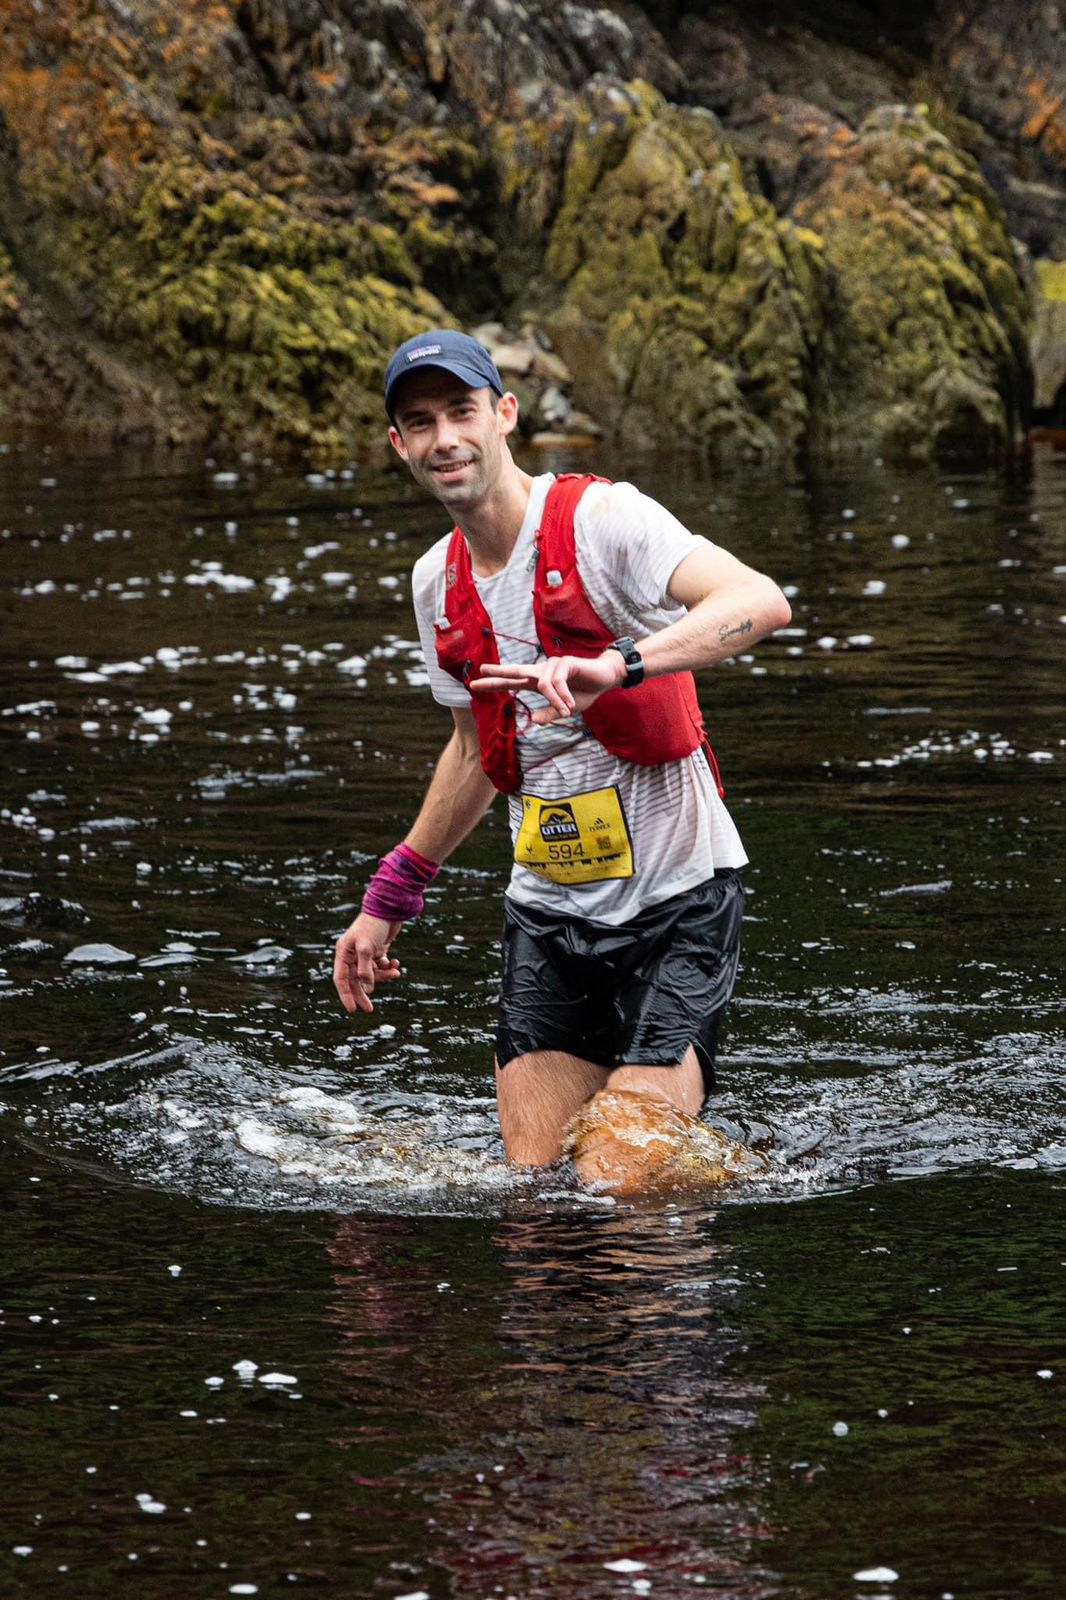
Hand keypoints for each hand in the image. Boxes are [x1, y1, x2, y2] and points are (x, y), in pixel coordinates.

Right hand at [333, 911, 402, 1014]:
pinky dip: (388, 967)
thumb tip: (368, 990)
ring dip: (383, 976)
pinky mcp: (376, 950)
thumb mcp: (367, 949)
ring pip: (371, 974)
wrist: (389, 907)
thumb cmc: (373, 925)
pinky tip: (396, 964)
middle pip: (355, 980)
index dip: (346, 995)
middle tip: (369, 1009)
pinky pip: (381, 966)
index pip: (341, 979)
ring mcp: (364, 953)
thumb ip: (366, 970)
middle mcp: (351, 954)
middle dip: (363, 994)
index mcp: (343, 953)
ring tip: (395, 973)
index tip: (353, 1010)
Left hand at [468, 652, 623, 724]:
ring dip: (555, 702)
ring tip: (567, 711)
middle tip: (480, 671)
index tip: (475, 684)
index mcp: (539, 682)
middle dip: (498, 672)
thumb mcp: (566, 708)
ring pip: (543, 685)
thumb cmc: (584, 692)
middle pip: (516, 671)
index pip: (512, 681)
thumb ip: (550, 713)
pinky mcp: (564, 662)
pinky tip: (570, 704)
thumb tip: (533, 721)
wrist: (605, 678)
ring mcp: (552, 665)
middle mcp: (542, 671)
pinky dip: (562, 696)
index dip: (495, 682)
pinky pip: (556, 682)